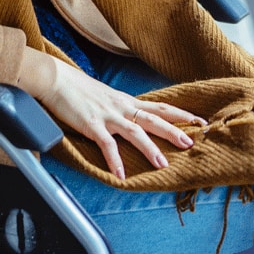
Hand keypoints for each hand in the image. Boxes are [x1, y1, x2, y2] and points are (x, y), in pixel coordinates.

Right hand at [20, 50, 206, 178]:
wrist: (54, 78)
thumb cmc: (75, 87)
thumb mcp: (103, 95)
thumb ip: (117, 107)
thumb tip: (129, 117)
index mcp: (124, 101)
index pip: (158, 107)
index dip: (180, 114)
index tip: (199, 121)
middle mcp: (120, 107)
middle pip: (152, 118)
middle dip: (173, 131)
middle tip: (192, 143)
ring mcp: (106, 115)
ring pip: (134, 131)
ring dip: (149, 148)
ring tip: (163, 164)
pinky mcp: (91, 124)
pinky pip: (106, 144)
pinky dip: (114, 160)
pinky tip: (120, 175)